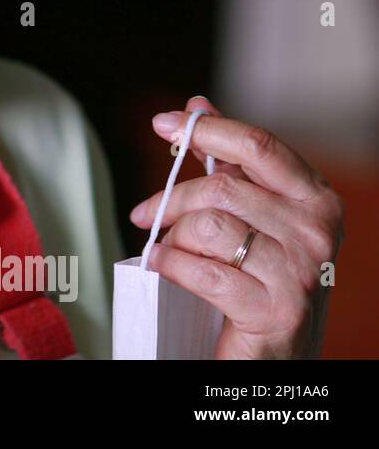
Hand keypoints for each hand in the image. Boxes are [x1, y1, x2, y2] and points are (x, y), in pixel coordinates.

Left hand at [130, 96, 344, 358]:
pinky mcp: (275, 311)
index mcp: (316, 200)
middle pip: (221, 189)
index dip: (208, 129)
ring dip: (172, 239)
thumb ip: (230, 164)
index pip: (259, 146)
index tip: (164, 122)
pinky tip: (162, 269)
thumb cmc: (262, 282)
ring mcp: (301, 273)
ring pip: (207, 227)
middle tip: (145, 214)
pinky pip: (202, 270)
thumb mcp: (254, 217)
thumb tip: (199, 105)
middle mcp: (317, 232)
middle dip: (171, 200)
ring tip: (168, 252)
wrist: (275, 358)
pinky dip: (170, 266)